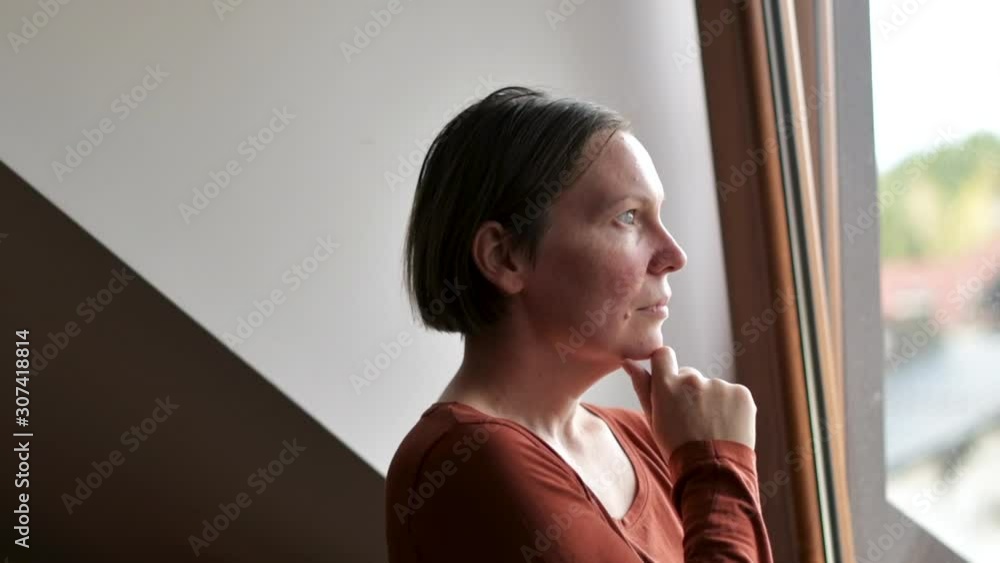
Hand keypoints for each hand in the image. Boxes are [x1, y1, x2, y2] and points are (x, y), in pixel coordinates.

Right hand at [622, 346, 756, 461]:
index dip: (666, 366)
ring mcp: (719, 385)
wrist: (712, 472)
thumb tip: (629, 362)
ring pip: (712, 388)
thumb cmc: (677, 448)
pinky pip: (733, 395)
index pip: (663, 355)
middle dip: (690, 393)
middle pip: (689, 375)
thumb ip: (642, 387)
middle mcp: (692, 379)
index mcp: (666, 384)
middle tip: (693, 421)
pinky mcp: (741, 393)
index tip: (670, 383)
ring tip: (712, 429)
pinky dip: (731, 408)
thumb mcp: (653, 419)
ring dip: (712, 402)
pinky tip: (727, 427)